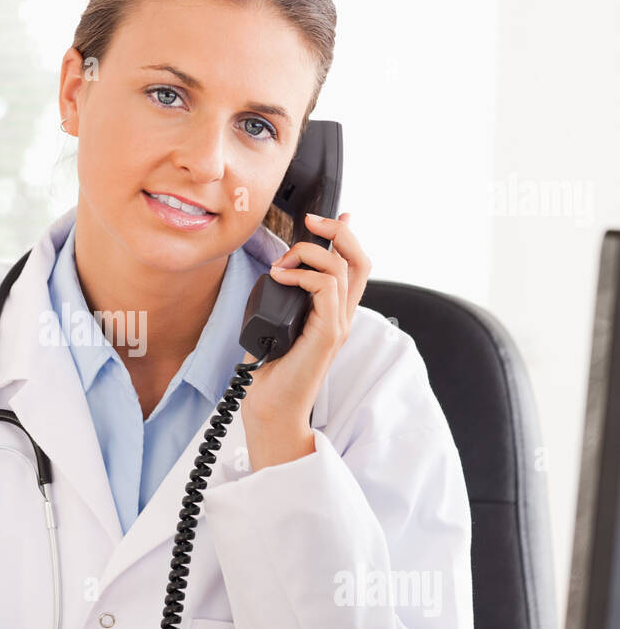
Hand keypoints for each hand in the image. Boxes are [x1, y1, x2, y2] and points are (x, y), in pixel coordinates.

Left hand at [240, 212, 371, 465]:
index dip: (346, 237)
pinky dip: (303, 274)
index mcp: (331, 314)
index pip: (353, 267)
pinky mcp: (328, 334)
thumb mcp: (274, 323)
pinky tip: (281, 277)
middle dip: (338, 231)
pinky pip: (326, 287)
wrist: (270, 409)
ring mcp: (337, 325)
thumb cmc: (268, 374)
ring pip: (340, 268)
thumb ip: (283, 299)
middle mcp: (341, 317)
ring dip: (308, 253)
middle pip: (360, 260)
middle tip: (312, 221)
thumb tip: (275, 273)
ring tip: (281, 264)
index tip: (328, 218)